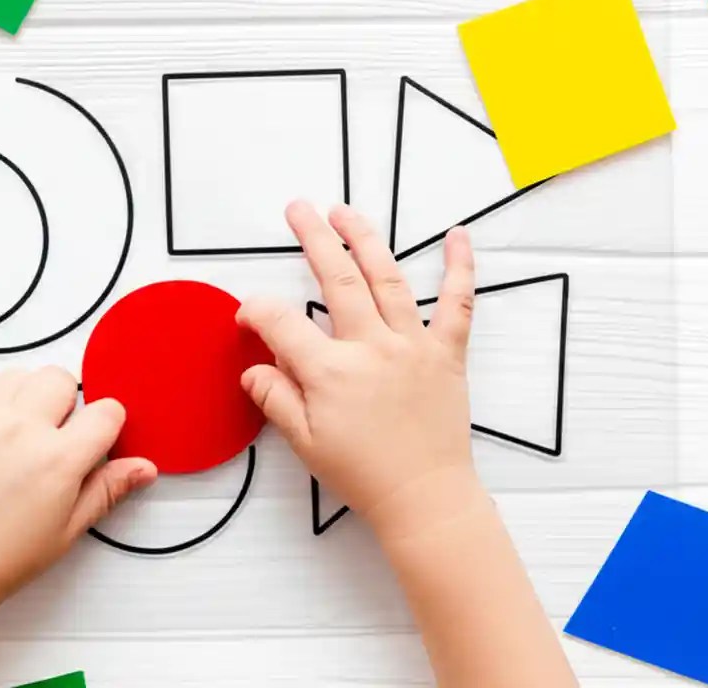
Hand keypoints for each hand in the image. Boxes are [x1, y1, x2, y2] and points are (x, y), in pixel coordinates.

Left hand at [0, 367, 156, 622]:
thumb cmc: (2, 556)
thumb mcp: (67, 530)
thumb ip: (106, 489)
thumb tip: (144, 467)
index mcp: (57, 460)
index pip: (105, 412)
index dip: (105, 425)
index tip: (94, 439)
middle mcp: (19, 429)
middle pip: (59, 379)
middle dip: (64, 402)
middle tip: (52, 436)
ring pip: (16, 377)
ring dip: (24, 399)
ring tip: (14, 438)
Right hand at [238, 202, 479, 534]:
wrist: (424, 498)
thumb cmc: (364, 475)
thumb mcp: (305, 442)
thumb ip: (275, 398)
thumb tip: (254, 367)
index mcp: (330, 372)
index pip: (281, 322)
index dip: (256, 312)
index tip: (247, 316)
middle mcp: (371, 348)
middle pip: (336, 279)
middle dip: (313, 238)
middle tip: (298, 209)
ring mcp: (412, 345)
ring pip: (386, 278)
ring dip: (364, 240)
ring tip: (344, 212)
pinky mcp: (445, 354)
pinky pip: (457, 304)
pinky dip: (460, 268)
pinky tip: (457, 237)